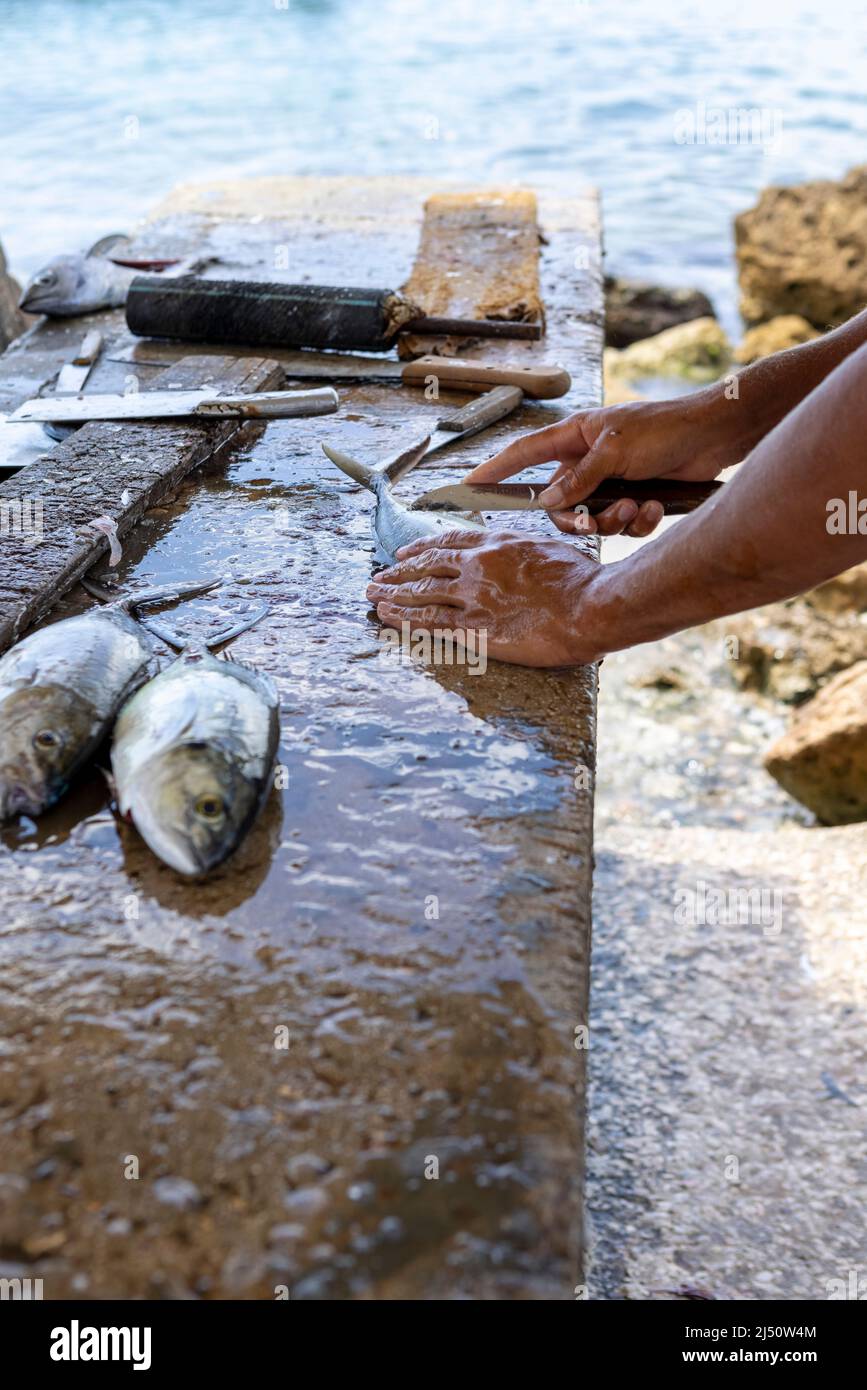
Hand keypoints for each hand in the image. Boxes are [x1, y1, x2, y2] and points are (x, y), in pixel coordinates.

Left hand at [366, 528, 604, 667]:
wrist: (591, 605)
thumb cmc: (584, 581)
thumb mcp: (552, 550)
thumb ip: (526, 552)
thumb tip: (523, 558)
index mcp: (499, 542)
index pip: (452, 538)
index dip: (425, 545)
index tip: (407, 550)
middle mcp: (479, 564)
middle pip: (428, 564)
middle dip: (400, 570)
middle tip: (379, 574)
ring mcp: (473, 596)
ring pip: (421, 591)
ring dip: (392, 592)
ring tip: (372, 593)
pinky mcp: (475, 628)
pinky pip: (429, 622)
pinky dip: (404, 618)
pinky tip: (386, 615)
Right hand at [466, 393, 735, 536]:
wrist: (715, 437)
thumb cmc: (664, 429)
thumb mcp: (615, 450)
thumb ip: (579, 478)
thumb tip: (548, 502)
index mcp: (574, 437)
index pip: (523, 454)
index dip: (495, 471)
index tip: (469, 486)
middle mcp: (587, 461)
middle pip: (559, 505)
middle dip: (579, 519)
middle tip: (594, 523)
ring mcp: (610, 482)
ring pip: (591, 520)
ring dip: (614, 521)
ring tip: (637, 507)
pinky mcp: (633, 499)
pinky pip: (620, 525)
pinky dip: (637, 521)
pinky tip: (656, 507)